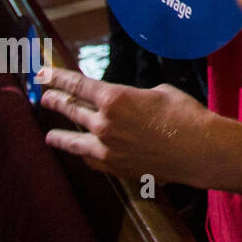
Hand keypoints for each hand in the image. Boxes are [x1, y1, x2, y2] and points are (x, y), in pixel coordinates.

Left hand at [38, 67, 211, 185]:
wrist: (198, 150)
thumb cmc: (185, 114)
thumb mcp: (160, 92)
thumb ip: (135, 97)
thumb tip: (128, 104)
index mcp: (115, 98)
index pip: (77, 85)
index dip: (58, 78)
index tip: (43, 74)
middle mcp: (104, 123)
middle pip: (71, 109)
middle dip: (55, 101)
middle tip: (45, 97)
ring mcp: (106, 148)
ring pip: (72, 140)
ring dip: (59, 135)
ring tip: (49, 134)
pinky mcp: (114, 167)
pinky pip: (89, 158)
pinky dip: (83, 153)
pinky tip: (81, 152)